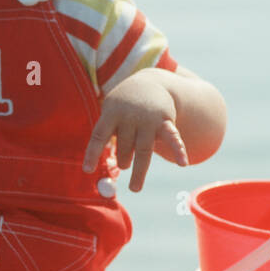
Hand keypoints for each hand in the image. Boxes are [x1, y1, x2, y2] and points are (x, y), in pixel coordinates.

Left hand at [82, 71, 188, 192]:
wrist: (149, 82)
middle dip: (124, 158)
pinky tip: (182, 163)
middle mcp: (130, 116)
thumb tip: (108, 166)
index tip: (88, 170)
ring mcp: (149, 119)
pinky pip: (172, 137)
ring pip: (144, 149)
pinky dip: (178, 150)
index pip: (99, 135)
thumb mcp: (110, 113)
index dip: (92, 153)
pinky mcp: (166, 122)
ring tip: (134, 188)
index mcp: (112, 113)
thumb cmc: (123, 105)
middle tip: (124, 164)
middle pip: (125, 145)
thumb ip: (108, 136)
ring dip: (140, 170)